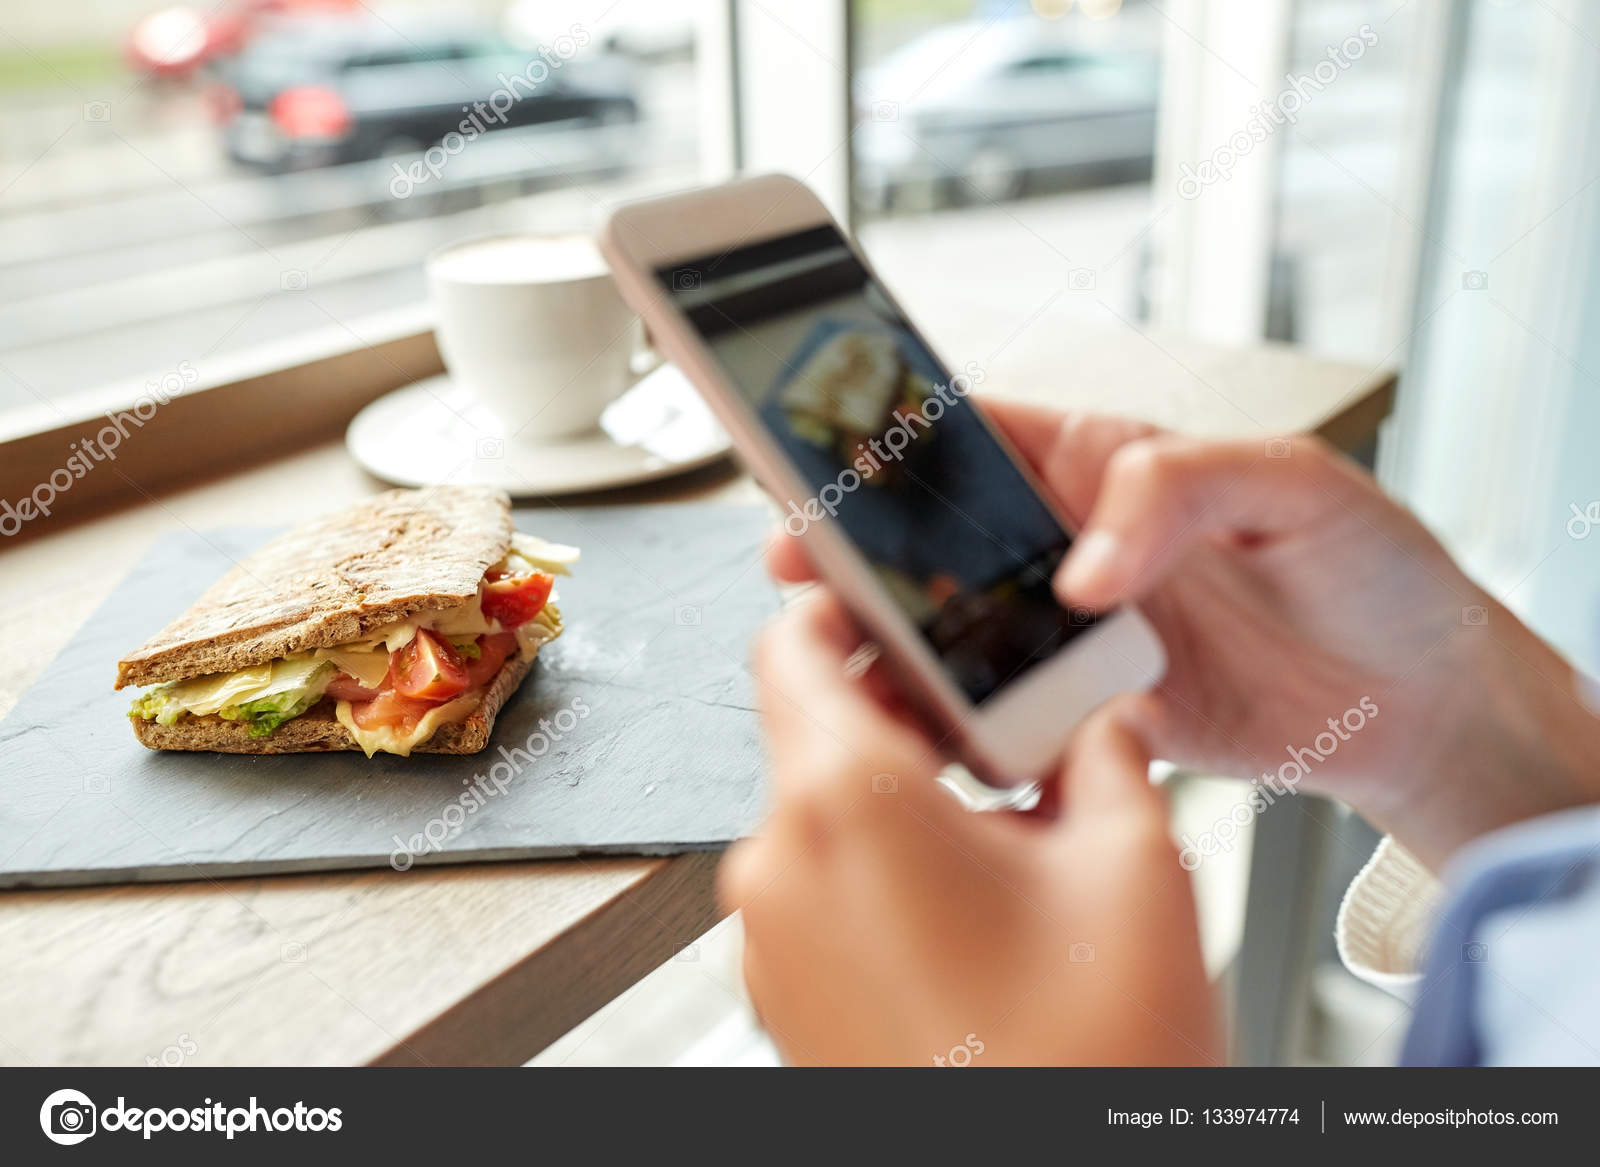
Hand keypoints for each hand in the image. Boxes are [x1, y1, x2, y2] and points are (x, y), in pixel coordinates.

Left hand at [722, 591, 1217, 1065]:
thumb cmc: (1088, 1058)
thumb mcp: (1135, 865)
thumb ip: (1106, 749)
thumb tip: (1093, 706)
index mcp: (845, 798)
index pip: (790, 641)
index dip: (841, 602)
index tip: (892, 593)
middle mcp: (780, 861)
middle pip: (810, 724)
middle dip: (899, 700)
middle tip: (994, 701)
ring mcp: (770, 936)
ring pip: (819, 806)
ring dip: (898, 783)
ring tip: (1007, 802)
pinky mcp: (784, 992)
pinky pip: (819, 882)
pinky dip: (879, 858)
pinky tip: (976, 885)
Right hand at [768, 404, 1599, 867]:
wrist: (1421, 706)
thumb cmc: (1374, 570)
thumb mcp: (1294, 486)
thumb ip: (1177, 490)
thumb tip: (1081, 567)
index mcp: (1103, 463)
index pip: (972, 433)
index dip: (889, 438)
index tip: (822, 453)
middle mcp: (1071, 545)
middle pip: (935, 537)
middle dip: (858, 548)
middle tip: (799, 563)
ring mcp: (1073, 633)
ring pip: (952, 629)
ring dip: (892, 643)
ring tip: (839, 654)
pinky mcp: (1087, 713)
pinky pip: (1001, 715)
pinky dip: (957, 726)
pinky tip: (923, 730)